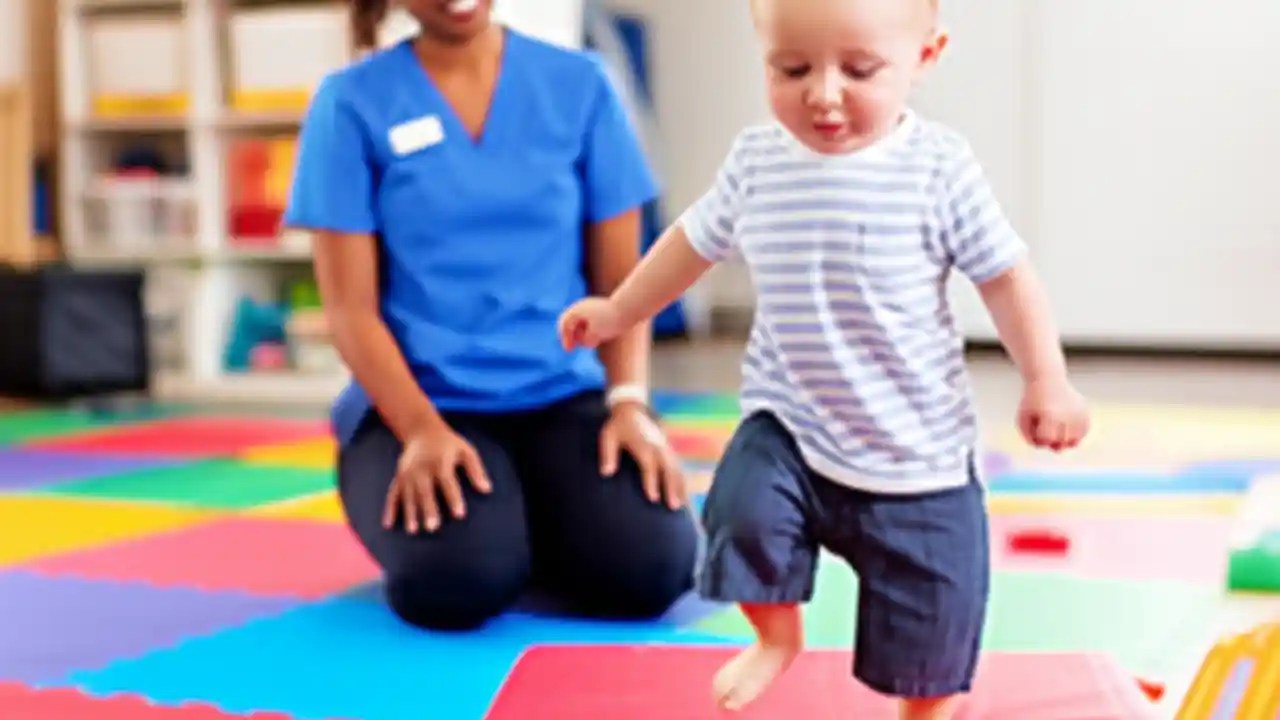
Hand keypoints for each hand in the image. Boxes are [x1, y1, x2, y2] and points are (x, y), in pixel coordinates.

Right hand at [383, 418, 491, 532]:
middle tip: (433, 528)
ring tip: (413, 531)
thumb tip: (487, 490)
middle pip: (425, 490)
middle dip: (428, 509)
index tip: (459, 515)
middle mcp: (421, 467)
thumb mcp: (466, 451)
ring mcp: (407, 473)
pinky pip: (392, 494)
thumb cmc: (449, 445)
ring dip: (410, 513)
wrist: (421, 430)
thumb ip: (476, 470)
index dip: (454, 498)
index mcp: (440, 461)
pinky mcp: (398, 477)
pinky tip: (388, 525)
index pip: (447, 481)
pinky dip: (389, 510)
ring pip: (408, 495)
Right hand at [559, 297, 625, 349]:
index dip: (564, 338)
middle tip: (571, 348)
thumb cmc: (612, 320)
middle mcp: (583, 307)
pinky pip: (588, 323)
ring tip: (594, 341)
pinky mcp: (599, 311)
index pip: (564, 324)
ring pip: (579, 323)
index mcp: (579, 310)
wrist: (629, 308)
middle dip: (570, 336)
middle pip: (569, 322)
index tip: (569, 350)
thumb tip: (585, 342)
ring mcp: (591, 308)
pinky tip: (598, 337)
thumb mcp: (596, 334)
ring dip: (580, 334)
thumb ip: (586, 340)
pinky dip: (588, 331)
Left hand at [600, 404, 686, 509]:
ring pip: (676, 469)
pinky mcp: (668, 449)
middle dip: (672, 488)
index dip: (651, 482)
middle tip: (673, 507)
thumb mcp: (608, 436)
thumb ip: (607, 454)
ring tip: (681, 506)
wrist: (632, 409)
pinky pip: (678, 466)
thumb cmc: (617, 426)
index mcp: (643, 444)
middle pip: (668, 469)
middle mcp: (658, 446)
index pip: (649, 465)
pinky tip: (684, 495)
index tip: (653, 499)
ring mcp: (665, 448)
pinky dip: (682, 480)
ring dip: (680, 487)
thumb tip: (606, 473)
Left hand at [1017, 377, 1089, 451]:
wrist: (1048, 379)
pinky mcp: (1085, 412)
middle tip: (1046, 428)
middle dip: (1052, 441)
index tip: (1036, 429)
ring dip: (1064, 440)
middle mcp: (1067, 415)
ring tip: (1056, 427)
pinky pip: (1083, 432)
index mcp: (1050, 415)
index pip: (1047, 441)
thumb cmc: (1032, 402)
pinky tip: (1066, 425)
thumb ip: (1030, 438)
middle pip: (1061, 444)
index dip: (1039, 440)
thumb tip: (1051, 449)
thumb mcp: (1022, 418)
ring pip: (1075, 441)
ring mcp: (1078, 414)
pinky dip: (1075, 434)